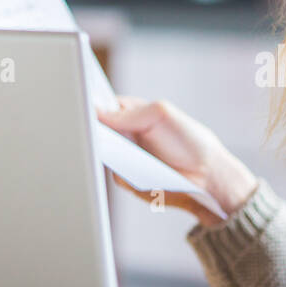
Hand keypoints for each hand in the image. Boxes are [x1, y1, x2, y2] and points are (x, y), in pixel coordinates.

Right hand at [95, 96, 256, 227]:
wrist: (208, 176)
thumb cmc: (190, 139)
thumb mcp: (161, 115)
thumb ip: (129, 112)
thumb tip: (96, 112)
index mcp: (129, 112)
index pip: (99, 107)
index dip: (87, 108)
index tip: (77, 108)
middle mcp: (124, 134)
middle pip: (95, 134)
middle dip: (92, 134)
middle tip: (94, 134)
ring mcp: (125, 158)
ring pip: (102, 158)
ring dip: (110, 157)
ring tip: (122, 154)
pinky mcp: (130, 180)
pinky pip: (117, 177)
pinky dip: (125, 175)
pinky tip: (137, 172)